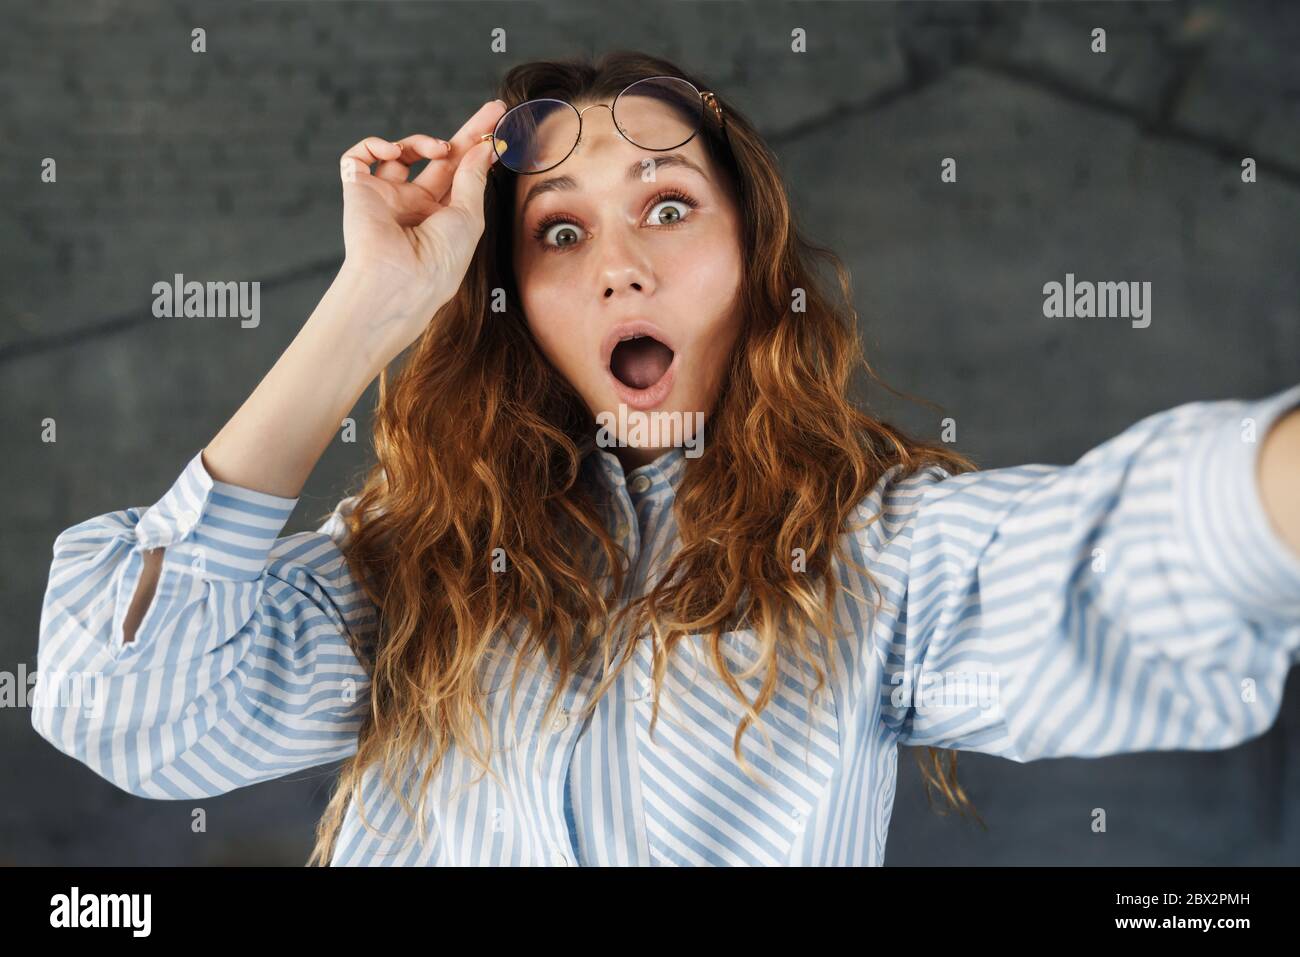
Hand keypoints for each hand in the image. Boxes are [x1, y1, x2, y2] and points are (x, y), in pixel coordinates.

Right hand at [336, 99, 507, 344]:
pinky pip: (360, 156)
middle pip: (440, 158)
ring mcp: (386, 197)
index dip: (480, 150)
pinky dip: (376, 145)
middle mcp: (414, 206)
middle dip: (466, 134)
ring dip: (422, 141)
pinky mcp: (358, 191)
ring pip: (401, 152)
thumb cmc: (440, 260)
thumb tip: (484, 147)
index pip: (462, 175)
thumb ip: (473, 177)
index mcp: (442, 217)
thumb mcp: (469, 217)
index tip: (501, 127)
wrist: (400, 279)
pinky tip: (393, 152)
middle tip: (493, 110)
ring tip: (439, 149)